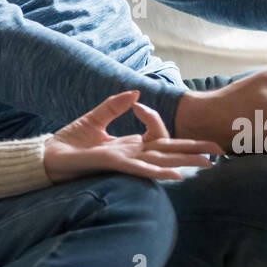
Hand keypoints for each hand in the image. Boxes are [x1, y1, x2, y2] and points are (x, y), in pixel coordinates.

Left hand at [43, 91, 220, 182]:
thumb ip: (114, 105)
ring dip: (185, 162)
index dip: (155, 120)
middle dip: (193, 151)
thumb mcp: (93, 119)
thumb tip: (135, 92)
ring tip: (208, 163)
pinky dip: (159, 172)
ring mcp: (125, 163)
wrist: (48, 158)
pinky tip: (176, 174)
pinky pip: (142, 169)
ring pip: (161, 161)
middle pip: (168, 152)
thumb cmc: (69, 144)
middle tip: (219, 151)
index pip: (156, 136)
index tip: (138, 105)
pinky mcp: (115, 166)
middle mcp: (131, 156)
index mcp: (128, 146)